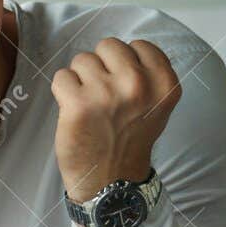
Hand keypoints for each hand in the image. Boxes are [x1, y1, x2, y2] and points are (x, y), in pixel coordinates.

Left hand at [51, 38, 178, 204]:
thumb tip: (126, 50)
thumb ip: (149, 76)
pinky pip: (61, 76)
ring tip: (88, 104)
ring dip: (79, 79)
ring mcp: (107, 93)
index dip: (124, 62)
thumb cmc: (130, 141)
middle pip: (108, 46)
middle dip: (100, 66)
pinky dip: (62, 91)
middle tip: (101, 94)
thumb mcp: (156, 106)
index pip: (139, 46)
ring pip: (82, 59)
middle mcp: (138, 84)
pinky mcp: (78, 104)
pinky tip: (72, 109)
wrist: (111, 181)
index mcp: (164, 83)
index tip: (121, 84)